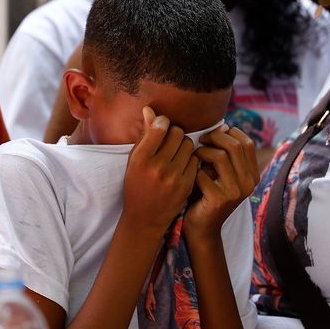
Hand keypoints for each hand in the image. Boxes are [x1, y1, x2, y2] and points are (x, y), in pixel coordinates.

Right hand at [121, 107, 199, 234]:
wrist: (144, 219)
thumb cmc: (136, 185)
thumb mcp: (134, 161)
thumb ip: (144, 135)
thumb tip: (149, 110)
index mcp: (140, 159)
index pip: (160, 127)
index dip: (162, 122)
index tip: (161, 127)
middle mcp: (157, 167)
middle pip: (177, 133)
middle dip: (174, 133)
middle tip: (169, 141)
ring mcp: (174, 177)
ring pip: (188, 145)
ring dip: (183, 145)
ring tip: (175, 153)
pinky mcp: (186, 185)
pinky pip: (195, 160)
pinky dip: (189, 159)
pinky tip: (182, 165)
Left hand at [184, 125, 258, 242]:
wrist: (201, 228)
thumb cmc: (205, 194)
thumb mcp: (218, 172)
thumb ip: (223, 153)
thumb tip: (222, 126)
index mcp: (252, 174)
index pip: (247, 142)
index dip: (229, 134)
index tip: (211, 136)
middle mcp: (249, 183)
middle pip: (235, 146)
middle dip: (214, 138)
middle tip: (200, 142)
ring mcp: (236, 192)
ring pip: (221, 157)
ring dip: (202, 152)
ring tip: (194, 157)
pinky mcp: (220, 200)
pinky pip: (203, 173)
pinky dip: (193, 170)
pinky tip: (189, 176)